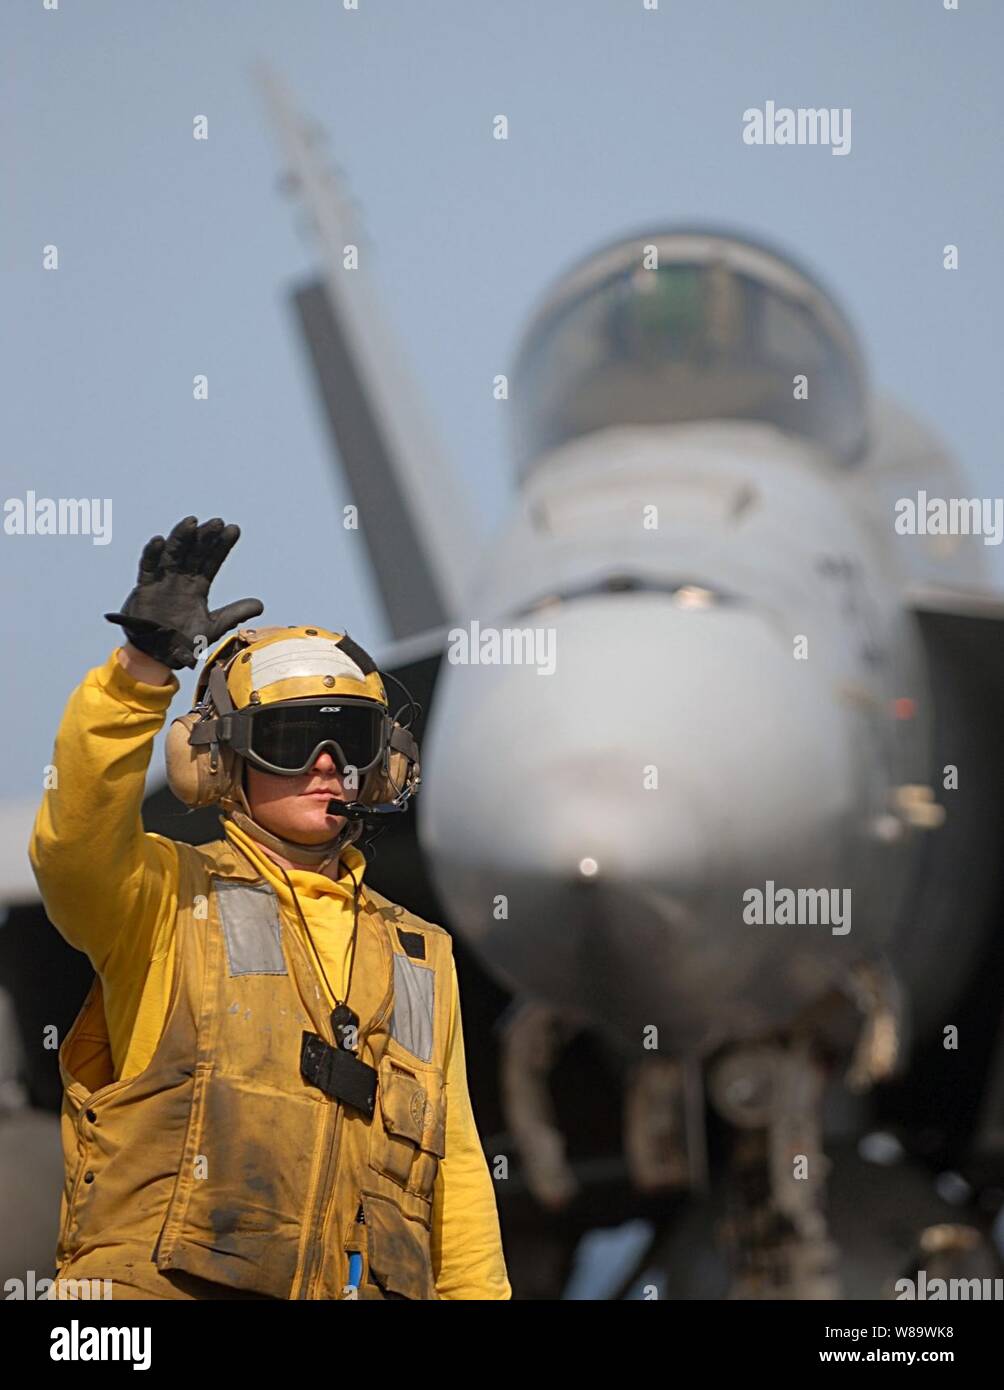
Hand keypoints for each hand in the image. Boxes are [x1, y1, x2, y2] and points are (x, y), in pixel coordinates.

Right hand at [104, 516, 263, 669]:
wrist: (155, 655)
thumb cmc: (182, 640)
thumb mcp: (213, 627)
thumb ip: (234, 614)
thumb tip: (261, 605)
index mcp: (198, 586)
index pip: (212, 561)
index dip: (222, 546)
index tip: (234, 529)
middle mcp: (181, 579)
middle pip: (194, 553)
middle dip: (205, 538)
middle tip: (217, 522)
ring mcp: (163, 581)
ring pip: (172, 554)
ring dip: (181, 538)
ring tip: (192, 522)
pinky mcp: (144, 588)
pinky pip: (148, 567)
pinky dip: (152, 554)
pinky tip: (159, 540)